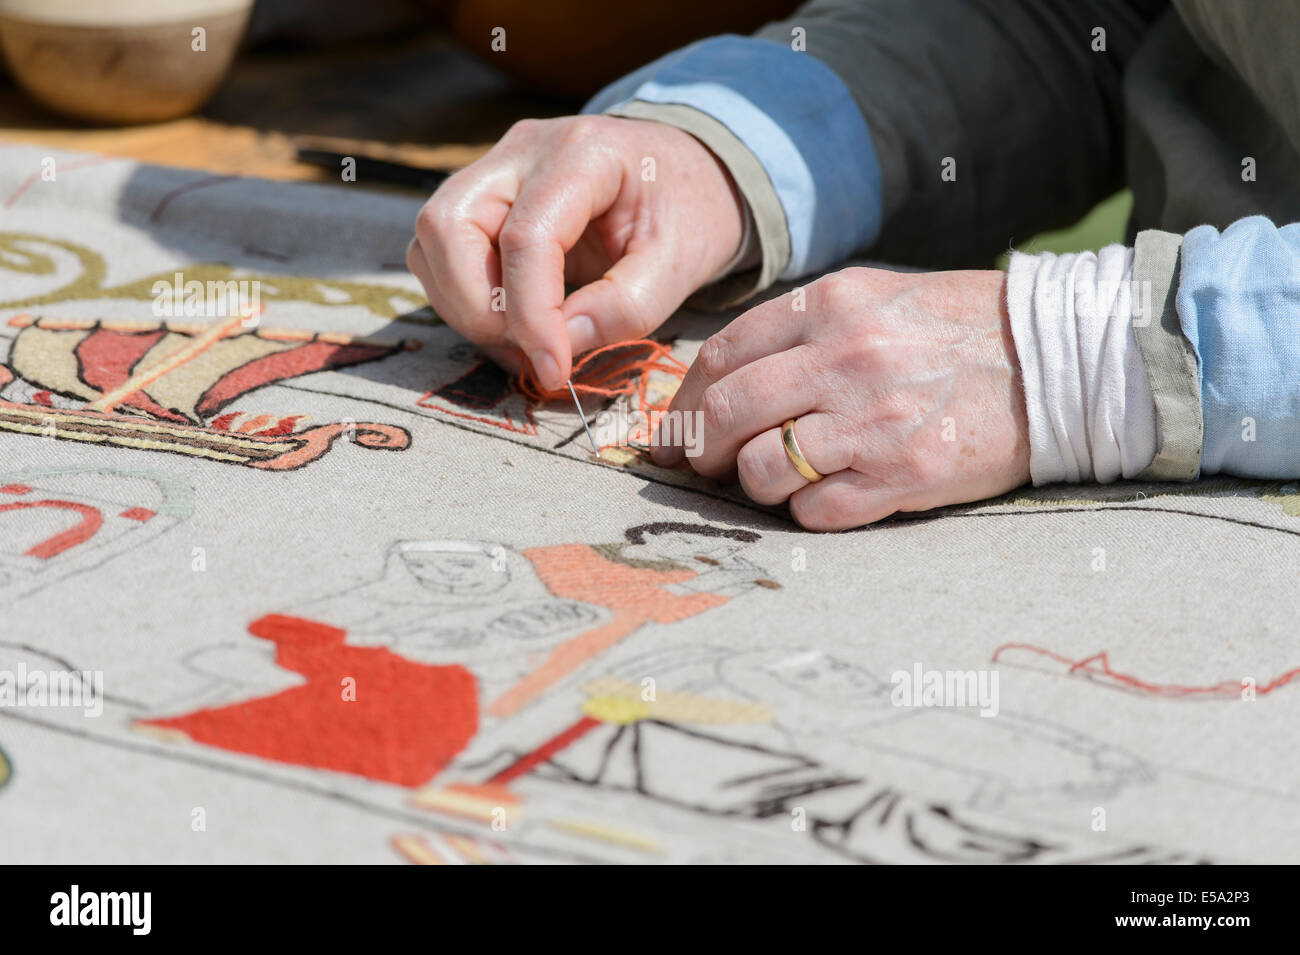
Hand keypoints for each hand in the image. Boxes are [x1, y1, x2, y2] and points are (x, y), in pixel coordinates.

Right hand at [407, 115, 745, 389]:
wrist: (687, 173)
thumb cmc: (688, 212)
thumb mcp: (680, 264)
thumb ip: (627, 306)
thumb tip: (561, 344)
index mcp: (582, 153)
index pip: (526, 237)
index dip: (531, 315)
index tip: (554, 370)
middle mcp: (522, 150)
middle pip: (447, 224)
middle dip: (475, 306)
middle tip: (528, 349)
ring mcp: (494, 168)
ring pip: (432, 239)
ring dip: (464, 304)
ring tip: (523, 337)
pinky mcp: (482, 196)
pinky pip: (441, 250)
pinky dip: (464, 297)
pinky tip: (513, 320)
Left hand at [652, 267, 1030, 529]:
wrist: (1056, 362)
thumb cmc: (954, 330)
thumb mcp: (874, 299)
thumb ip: (800, 331)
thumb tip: (722, 382)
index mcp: (834, 304)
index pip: (724, 355)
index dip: (686, 402)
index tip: (674, 429)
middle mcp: (848, 358)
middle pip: (730, 413)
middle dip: (700, 448)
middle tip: (700, 464)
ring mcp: (876, 421)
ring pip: (763, 470)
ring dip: (753, 484)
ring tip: (773, 478)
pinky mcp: (905, 476)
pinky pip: (816, 511)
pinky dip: (805, 511)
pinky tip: (826, 494)